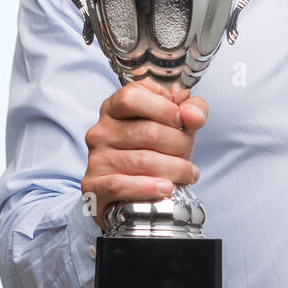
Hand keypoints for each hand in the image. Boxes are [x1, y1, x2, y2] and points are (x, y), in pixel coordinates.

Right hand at [81, 78, 208, 230]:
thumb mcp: (177, 122)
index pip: (133, 97)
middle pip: (147, 131)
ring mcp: (96, 158)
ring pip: (142, 161)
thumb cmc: (157, 148)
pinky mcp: (95, 186)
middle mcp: (101, 130)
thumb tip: (192, 115)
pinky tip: (166, 188)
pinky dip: (148, 188)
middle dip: (178, 143)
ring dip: (174, 169)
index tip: (181, 121)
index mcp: (115, 107)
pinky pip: (121, 186)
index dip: (164, 108)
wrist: (139, 190)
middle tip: (187, 152)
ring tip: (188, 173)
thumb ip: (192, 108)